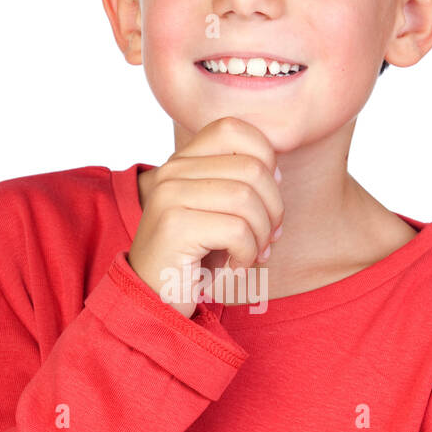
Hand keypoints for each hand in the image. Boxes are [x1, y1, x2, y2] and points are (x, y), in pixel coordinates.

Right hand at [128, 115, 283, 316]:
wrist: (153, 303)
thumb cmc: (194, 261)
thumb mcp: (218, 214)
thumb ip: (241, 186)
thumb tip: (278, 175)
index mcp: (182, 162)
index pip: (234, 129)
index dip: (265, 160)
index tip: (265, 200)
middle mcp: (171, 172)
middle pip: (252, 167)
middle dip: (273, 209)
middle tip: (266, 240)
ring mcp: (169, 196)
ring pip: (247, 198)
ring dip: (261, 236)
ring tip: (249, 256)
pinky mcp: (174, 226)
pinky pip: (237, 230)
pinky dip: (246, 254)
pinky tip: (231, 269)